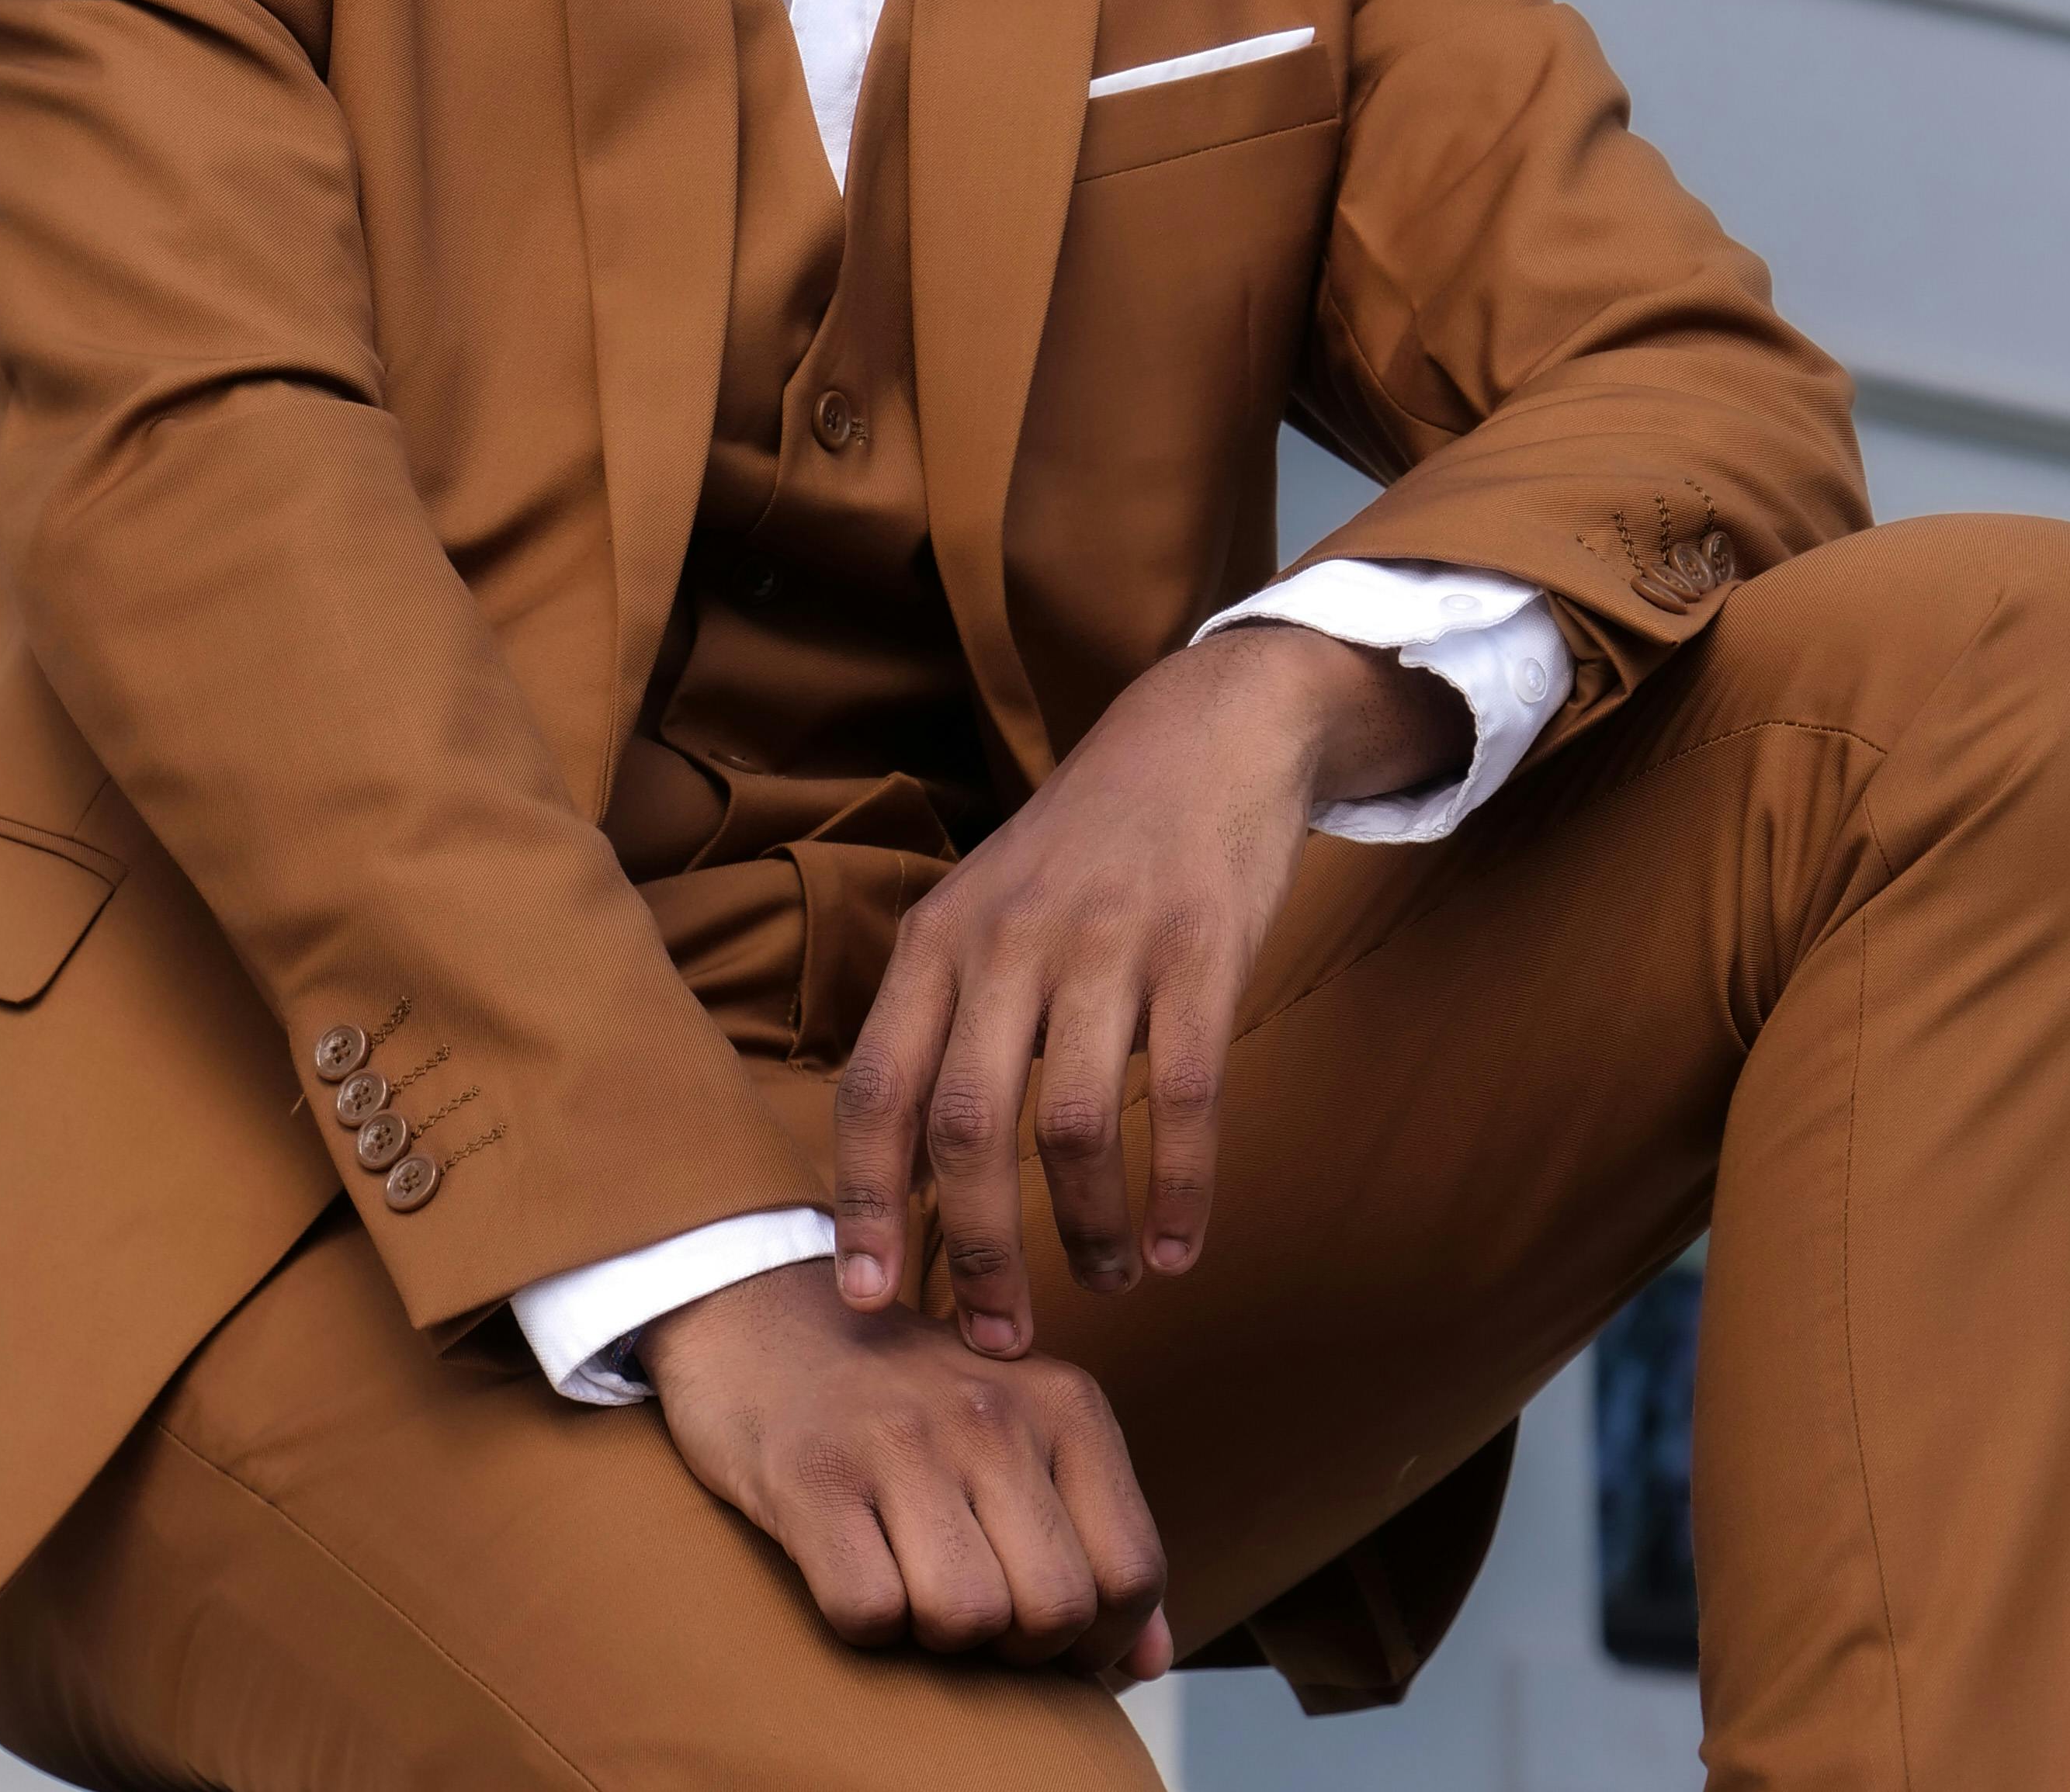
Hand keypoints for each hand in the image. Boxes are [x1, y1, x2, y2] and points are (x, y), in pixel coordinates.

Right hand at [640, 1257, 1172, 1681]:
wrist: (762, 1316)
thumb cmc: (904, 1400)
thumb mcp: (1019, 1436)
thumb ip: (1093, 1537)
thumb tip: (1148, 1663)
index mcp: (1062, 1401)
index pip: (1132, 1570)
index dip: (1100, 1639)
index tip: (1048, 1636)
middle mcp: (992, 1411)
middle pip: (1054, 1609)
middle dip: (1017, 1646)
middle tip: (973, 1610)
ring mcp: (902, 1439)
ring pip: (967, 1619)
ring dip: (935, 1636)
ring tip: (910, 1580)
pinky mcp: (814, 1475)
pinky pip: (869, 1614)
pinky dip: (862, 1622)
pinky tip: (851, 1565)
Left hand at [834, 624, 1469, 1357]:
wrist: (1204, 735)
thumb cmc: (1083, 850)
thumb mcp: (982, 908)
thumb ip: (943, 1020)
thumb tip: (903, 1177)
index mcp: (939, 938)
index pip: (876, 1088)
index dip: (865, 1204)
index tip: (868, 1300)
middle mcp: (1008, 941)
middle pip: (965, 1127)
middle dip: (977, 1253)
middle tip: (997, 1335)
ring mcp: (1108, 944)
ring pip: (1071, 1128)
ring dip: (1086, 1232)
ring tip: (1106, 1281)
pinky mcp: (1202, 951)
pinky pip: (1186, 1099)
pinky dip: (1181, 1192)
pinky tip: (1180, 1247)